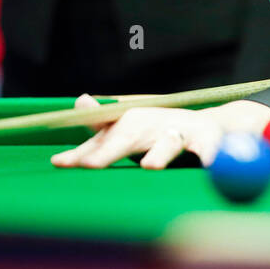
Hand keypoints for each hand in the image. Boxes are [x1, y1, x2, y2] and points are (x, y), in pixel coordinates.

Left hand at [51, 95, 269, 169]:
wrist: (208, 124)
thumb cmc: (159, 131)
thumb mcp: (129, 127)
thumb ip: (101, 126)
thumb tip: (79, 101)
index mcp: (131, 124)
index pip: (102, 140)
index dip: (82, 153)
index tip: (61, 164)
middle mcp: (152, 125)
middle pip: (128, 138)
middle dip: (109, 151)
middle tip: (91, 165)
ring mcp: (180, 132)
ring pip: (167, 144)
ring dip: (158, 154)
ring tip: (149, 166)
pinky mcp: (207, 138)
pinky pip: (207, 150)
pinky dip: (208, 157)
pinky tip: (207, 167)